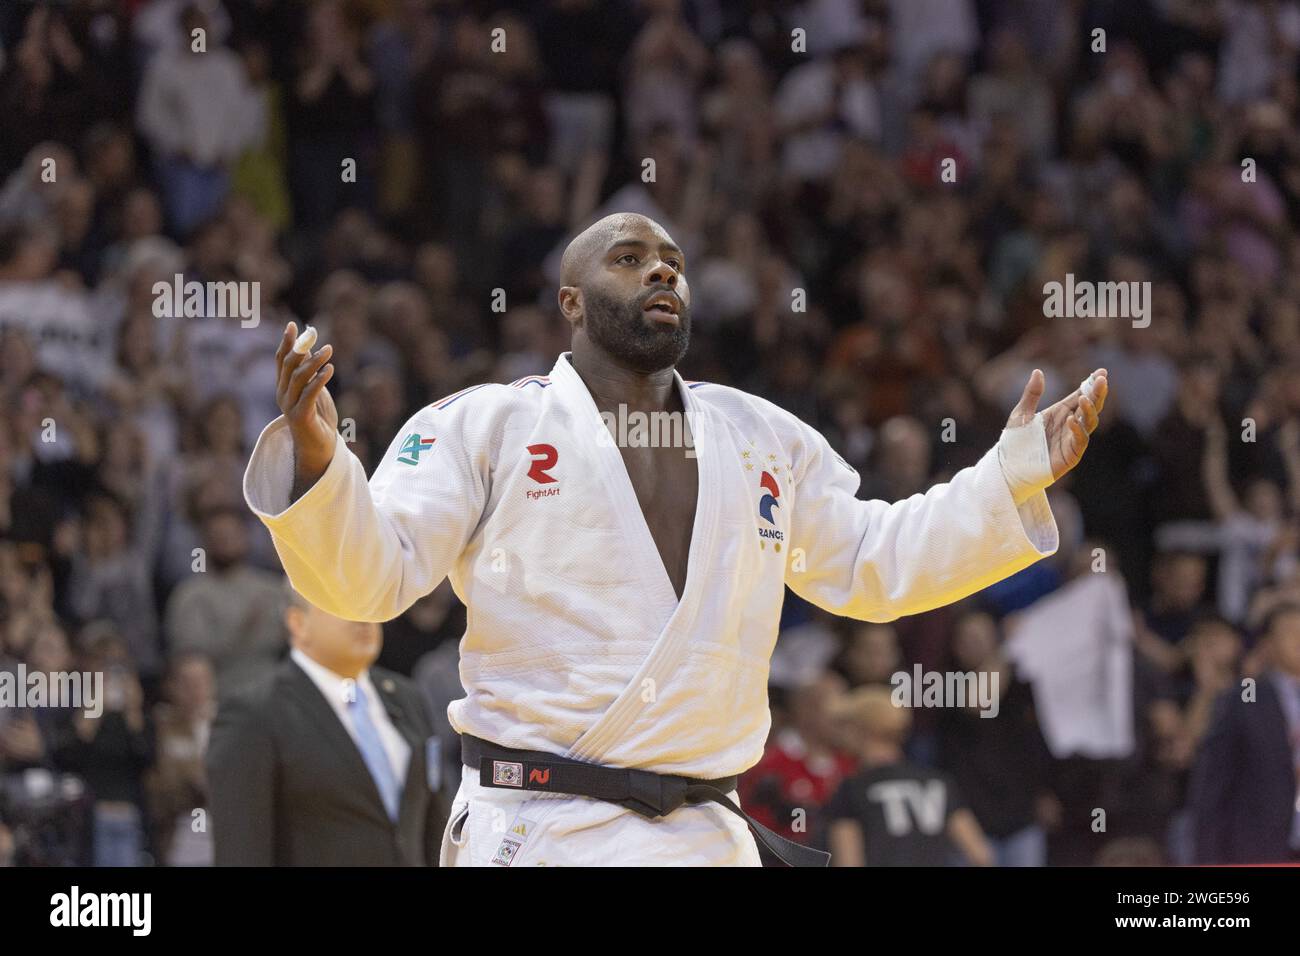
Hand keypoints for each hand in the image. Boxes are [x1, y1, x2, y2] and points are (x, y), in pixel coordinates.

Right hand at [275, 321, 336, 495]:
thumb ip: (311, 372)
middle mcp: (282, 395)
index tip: (293, 325)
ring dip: (314, 361)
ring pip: (298, 377)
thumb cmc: (319, 419)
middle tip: (316, 335)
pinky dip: (319, 380)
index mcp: (284, 387)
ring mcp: (289, 406)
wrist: (320, 448)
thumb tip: (312, 347)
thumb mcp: (315, 391)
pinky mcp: (301, 416)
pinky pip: (309, 393)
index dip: (286, 343)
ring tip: (329, 350)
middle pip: (288, 366)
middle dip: (301, 348)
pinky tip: (330, 369)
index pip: (281, 360)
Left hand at [1006, 368, 1107, 479]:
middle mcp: (1070, 424)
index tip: (1102, 371)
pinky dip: (1078, 430)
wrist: (1008, 468)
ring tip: (1085, 398)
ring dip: (1090, 410)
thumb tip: (1038, 371)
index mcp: (1061, 412)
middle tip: (1103, 380)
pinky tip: (1072, 419)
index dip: (1091, 384)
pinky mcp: (1071, 455)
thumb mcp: (1021, 414)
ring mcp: (1072, 439)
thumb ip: (1031, 394)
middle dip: (1098, 393)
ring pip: (1089, 422)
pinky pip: (1080, 441)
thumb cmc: (1015, 441)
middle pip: (1090, 406)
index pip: (1081, 395)